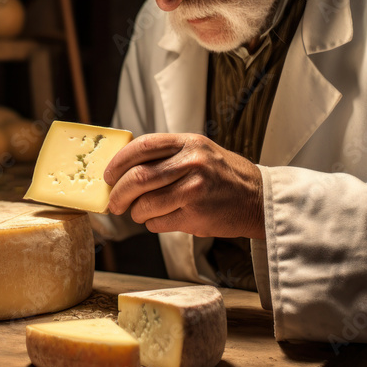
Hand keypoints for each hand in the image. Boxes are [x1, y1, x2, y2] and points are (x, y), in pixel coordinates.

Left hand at [104, 133, 265, 238]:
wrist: (258, 198)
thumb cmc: (222, 176)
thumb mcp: (199, 151)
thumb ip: (167, 155)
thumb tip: (123, 168)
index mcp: (189, 142)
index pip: (142, 146)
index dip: (119, 162)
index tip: (108, 174)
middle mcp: (192, 163)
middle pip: (138, 177)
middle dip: (118, 193)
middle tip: (113, 202)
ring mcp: (194, 189)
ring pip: (145, 204)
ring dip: (135, 212)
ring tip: (139, 213)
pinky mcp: (196, 215)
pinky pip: (158, 223)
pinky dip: (152, 224)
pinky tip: (161, 219)